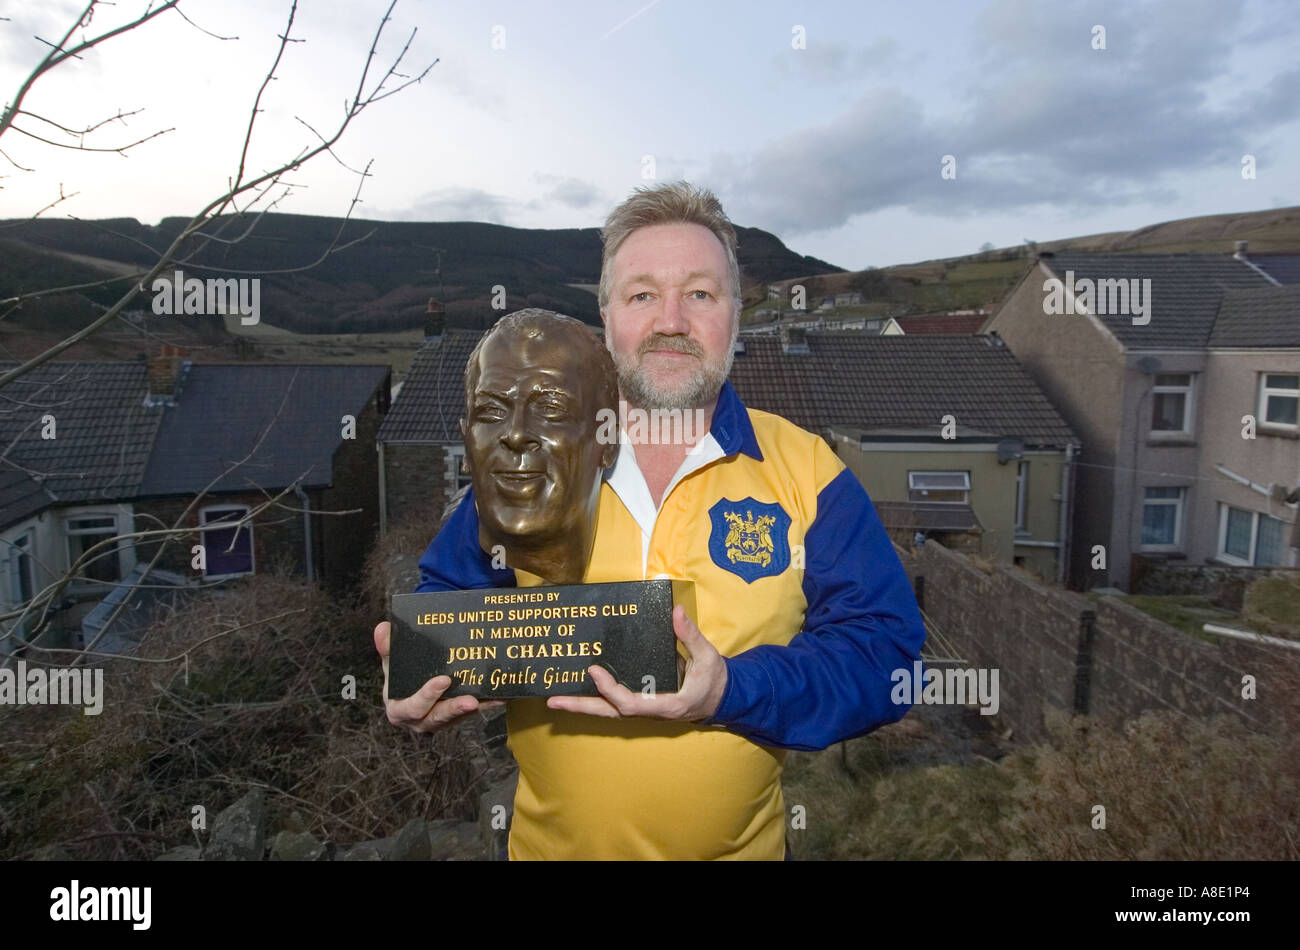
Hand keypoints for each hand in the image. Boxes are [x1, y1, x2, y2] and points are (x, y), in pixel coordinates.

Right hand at [374, 620, 503, 732]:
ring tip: (496, 698)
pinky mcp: (459, 716)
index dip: (427, 696)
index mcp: (400, 710)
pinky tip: (504, 694)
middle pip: (438, 718)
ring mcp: (442, 719)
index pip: (412, 707)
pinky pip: (475, 711)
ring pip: (460, 716)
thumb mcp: (391, 663)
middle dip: (455, 709)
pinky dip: (489, 703)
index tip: (443, 680)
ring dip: (478, 707)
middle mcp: (421, 720)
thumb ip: (387, 648)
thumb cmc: (400, 675)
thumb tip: (382, 628)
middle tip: (471, 701)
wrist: (412, 684)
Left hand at [545, 606, 727, 720]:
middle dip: (582, 706)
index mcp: (667, 705)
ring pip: (610, 711)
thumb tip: (676, 611)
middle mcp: (651, 712)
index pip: (631, 704)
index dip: (610, 690)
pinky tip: (578, 689)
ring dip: (583, 705)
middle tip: (553, 701)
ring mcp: (645, 709)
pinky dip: (596, 698)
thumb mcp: (708, 657)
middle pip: (610, 713)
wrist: (723, 699)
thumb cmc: (715, 680)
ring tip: (556, 698)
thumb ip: (690, 635)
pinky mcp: (643, 702)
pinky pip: (615, 703)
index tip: (594, 671)